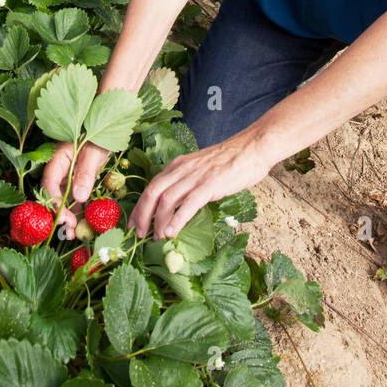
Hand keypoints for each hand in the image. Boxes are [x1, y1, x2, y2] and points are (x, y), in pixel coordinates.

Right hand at [41, 139, 109, 236]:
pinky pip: (75, 197)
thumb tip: (79, 197)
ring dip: (68, 215)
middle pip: (53, 193)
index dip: (53, 201)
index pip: (49, 182)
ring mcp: (69, 175)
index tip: (63, 217)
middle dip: (59, 213)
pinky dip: (78, 210)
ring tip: (74, 233)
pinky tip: (83, 223)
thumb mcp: (94, 153)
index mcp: (58, 158)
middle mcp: (60, 169)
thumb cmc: (100, 135)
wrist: (110, 127)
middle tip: (68, 230)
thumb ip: (86, 173)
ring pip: (64, 198)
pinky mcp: (79, 180)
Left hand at [128, 131, 272, 240]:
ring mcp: (195, 176)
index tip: (134, 224)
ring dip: (158, 222)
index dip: (140, 206)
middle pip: (152, 193)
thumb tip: (177, 205)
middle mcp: (182, 169)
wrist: (252, 148)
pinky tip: (172, 233)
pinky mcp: (210, 184)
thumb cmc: (230, 161)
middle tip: (139, 235)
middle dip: (142, 216)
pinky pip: (188, 204)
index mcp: (178, 165)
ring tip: (157, 238)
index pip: (151, 186)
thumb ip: (187, 181)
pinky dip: (177, 220)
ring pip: (166, 200)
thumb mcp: (200, 168)